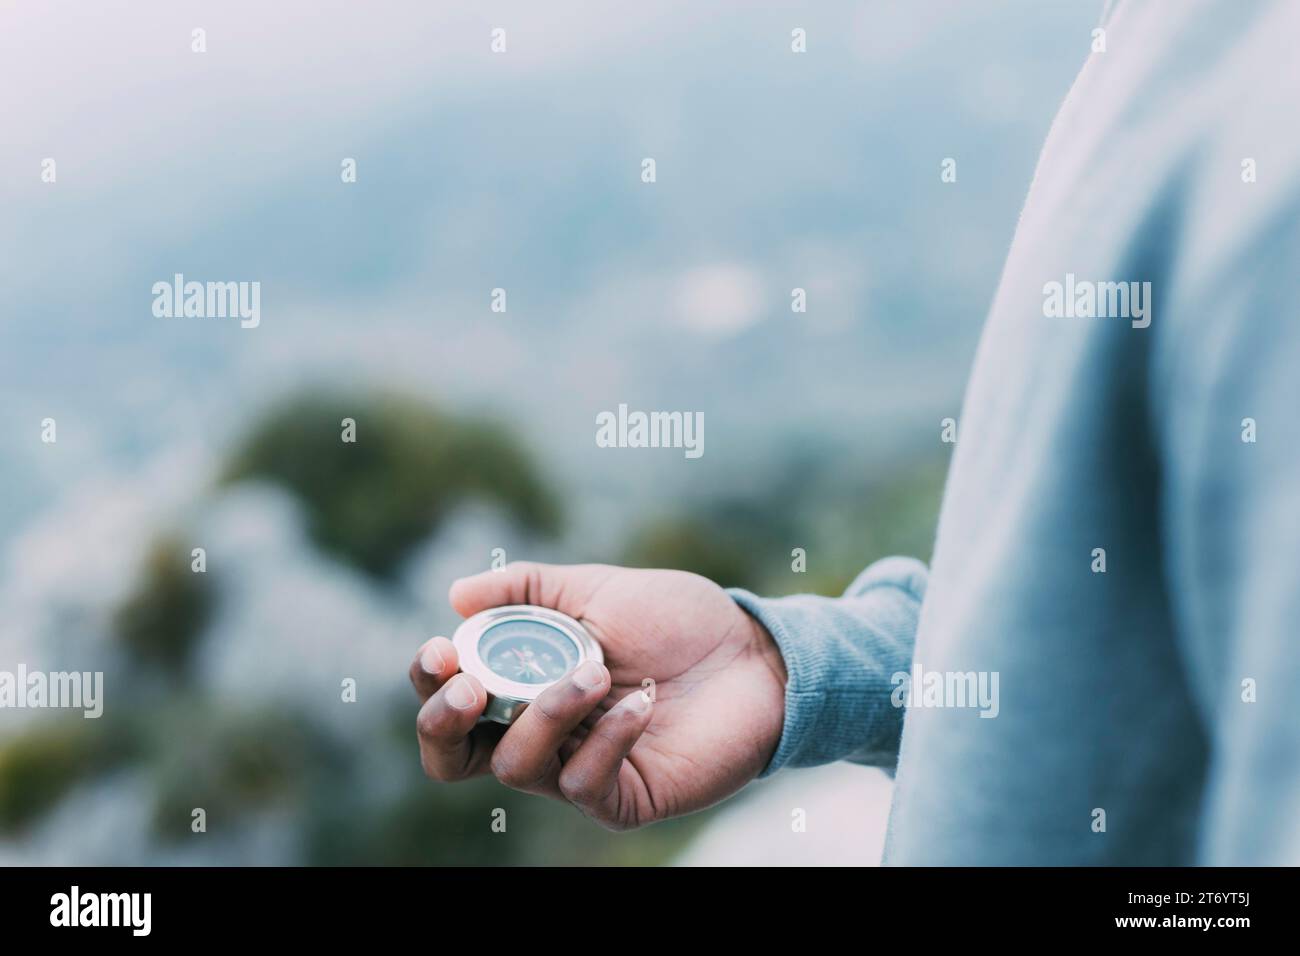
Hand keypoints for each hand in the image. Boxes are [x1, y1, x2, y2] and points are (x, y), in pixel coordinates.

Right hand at [409, 562, 786, 829]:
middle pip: (454, 757)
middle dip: (444, 723)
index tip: (442, 651)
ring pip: (519, 766)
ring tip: (596, 672)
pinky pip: (585, 784)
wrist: (755, 652)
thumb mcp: (596, 588)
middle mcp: (540, 734)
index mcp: (522, 686)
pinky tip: (642, 702)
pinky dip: (607, 738)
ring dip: (546, 712)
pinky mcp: (625, 796)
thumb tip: (454, 595)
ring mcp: (579, 769)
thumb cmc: (677, 621)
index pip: (450, 704)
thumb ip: (525, 588)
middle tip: (469, 687)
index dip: (430, 685)